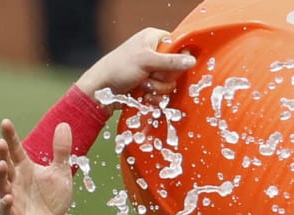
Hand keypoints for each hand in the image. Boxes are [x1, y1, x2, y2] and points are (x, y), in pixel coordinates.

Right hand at [0, 119, 74, 214]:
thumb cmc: (54, 198)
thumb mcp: (61, 172)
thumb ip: (61, 150)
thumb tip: (64, 124)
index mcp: (24, 168)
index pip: (15, 150)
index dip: (10, 137)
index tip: (6, 122)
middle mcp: (14, 181)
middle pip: (5, 165)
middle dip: (1, 155)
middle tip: (0, 142)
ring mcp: (11, 199)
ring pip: (1, 185)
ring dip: (0, 176)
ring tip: (2, 165)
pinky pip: (6, 210)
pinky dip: (6, 204)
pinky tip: (7, 197)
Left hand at [76, 27, 195, 100]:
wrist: (101, 90)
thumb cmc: (118, 68)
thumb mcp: (146, 61)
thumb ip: (171, 61)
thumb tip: (192, 60)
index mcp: (154, 38)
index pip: (178, 45)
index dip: (178, 58)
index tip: (167, 65)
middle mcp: (155, 52)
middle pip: (177, 68)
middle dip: (164, 77)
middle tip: (150, 75)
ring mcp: (152, 70)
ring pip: (171, 83)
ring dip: (158, 88)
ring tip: (143, 85)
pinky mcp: (150, 84)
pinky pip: (163, 93)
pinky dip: (155, 97)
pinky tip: (144, 96)